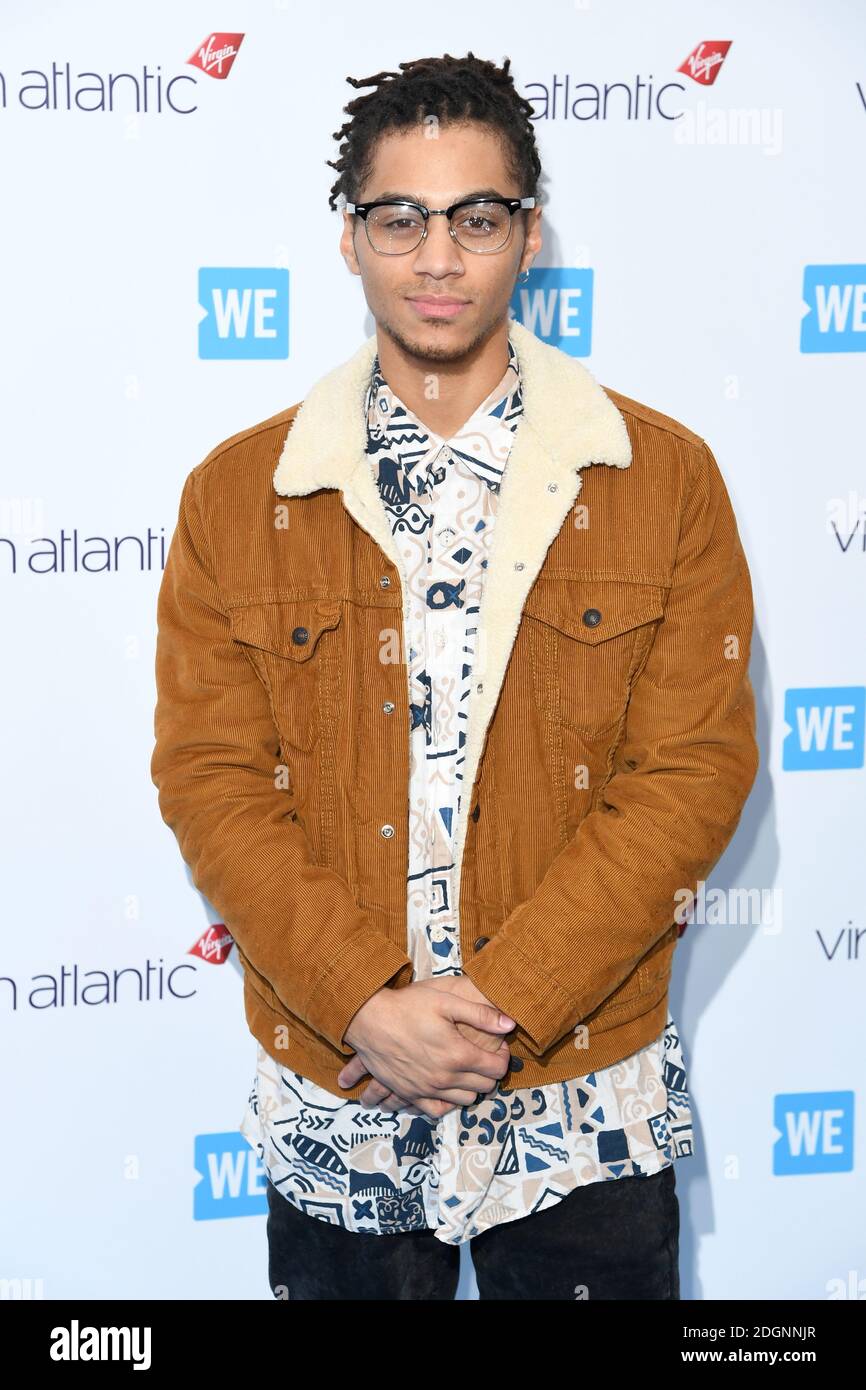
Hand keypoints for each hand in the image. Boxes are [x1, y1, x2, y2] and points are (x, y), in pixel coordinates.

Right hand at [336, 976, 514, 1120]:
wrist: (369, 1020)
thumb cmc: (408, 1006)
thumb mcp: (446, 1001)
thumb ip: (480, 1014)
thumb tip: (510, 1024)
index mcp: (458, 1054)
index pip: (496, 1068)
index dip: (502, 1057)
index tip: (499, 1047)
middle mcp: (445, 1078)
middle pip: (484, 1087)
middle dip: (490, 1073)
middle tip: (485, 1057)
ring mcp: (427, 1089)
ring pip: (464, 1100)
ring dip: (471, 1087)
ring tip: (466, 1070)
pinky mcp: (410, 1094)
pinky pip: (436, 1111)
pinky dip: (446, 1103)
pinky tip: (446, 1089)